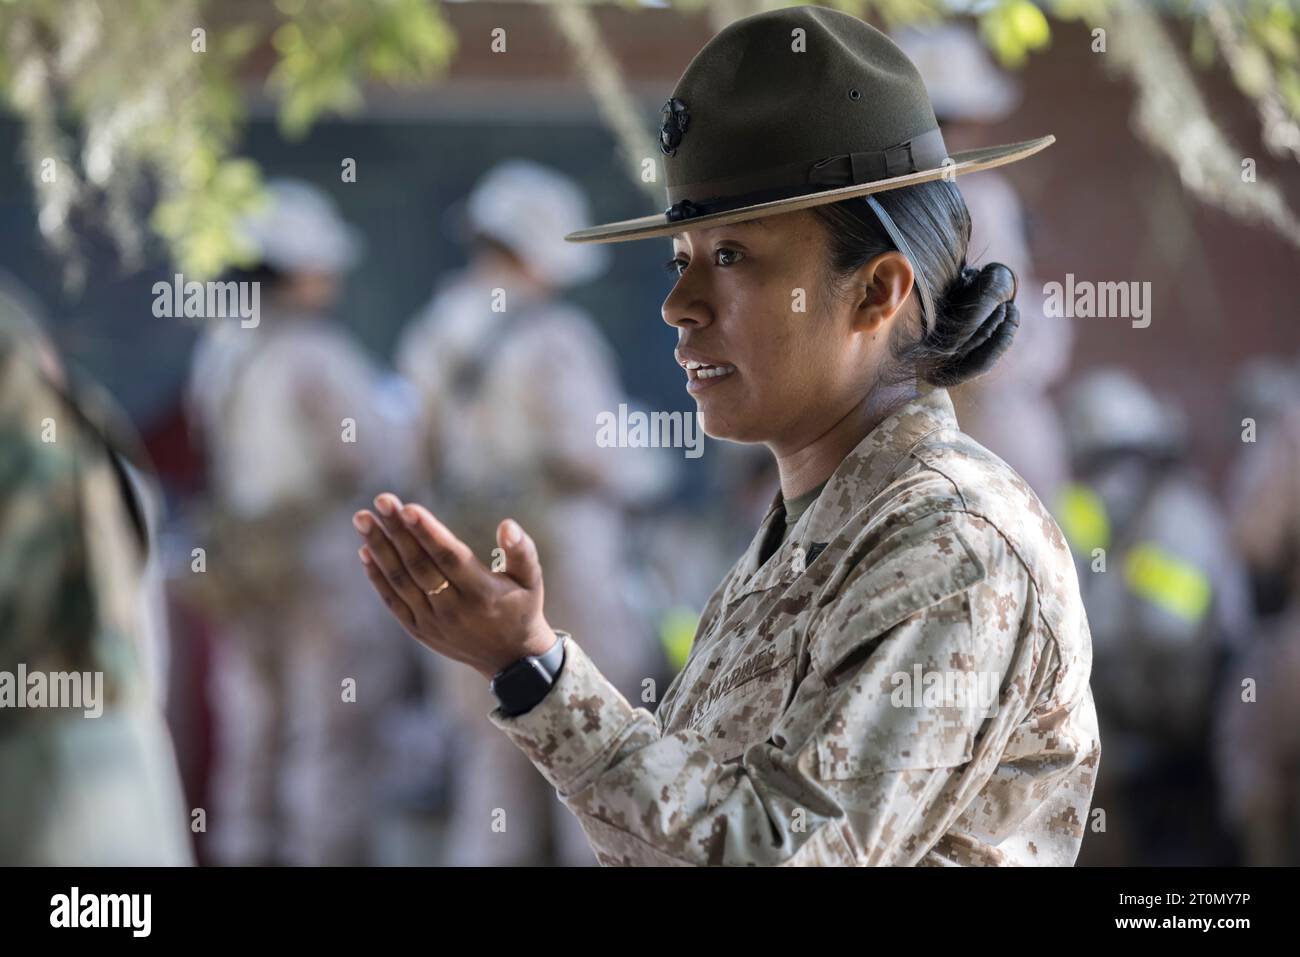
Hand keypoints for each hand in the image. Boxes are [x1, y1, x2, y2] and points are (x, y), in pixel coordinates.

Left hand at [353, 493, 556, 680]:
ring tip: (363, 519)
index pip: (449, 557)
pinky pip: (393, 601)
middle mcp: (454, 609)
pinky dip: (378, 577)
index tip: (407, 507)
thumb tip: (507, 524)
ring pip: (401, 581)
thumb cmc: (522, 606)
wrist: (509, 658)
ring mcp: (433, 622)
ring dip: (380, 548)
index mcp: (482, 593)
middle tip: (381, 500)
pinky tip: (365, 551)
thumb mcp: (532, 579)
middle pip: (419, 565)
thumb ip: (522, 550)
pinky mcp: (419, 631)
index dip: (427, 532)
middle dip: (397, 530)